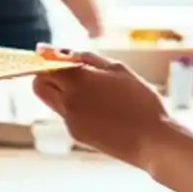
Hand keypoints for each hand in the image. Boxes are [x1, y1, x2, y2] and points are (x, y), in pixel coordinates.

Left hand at [32, 47, 171, 166]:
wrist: (153, 141)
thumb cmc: (141, 101)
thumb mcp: (118, 69)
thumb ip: (86, 57)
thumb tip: (59, 50)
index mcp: (77, 80)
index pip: (45, 66)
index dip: (50, 60)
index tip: (57, 57)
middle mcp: (67, 100)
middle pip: (39, 85)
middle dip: (48, 76)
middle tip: (69, 73)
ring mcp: (70, 120)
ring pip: (52, 100)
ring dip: (62, 92)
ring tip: (93, 92)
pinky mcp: (76, 134)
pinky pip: (66, 115)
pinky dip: (75, 108)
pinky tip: (100, 110)